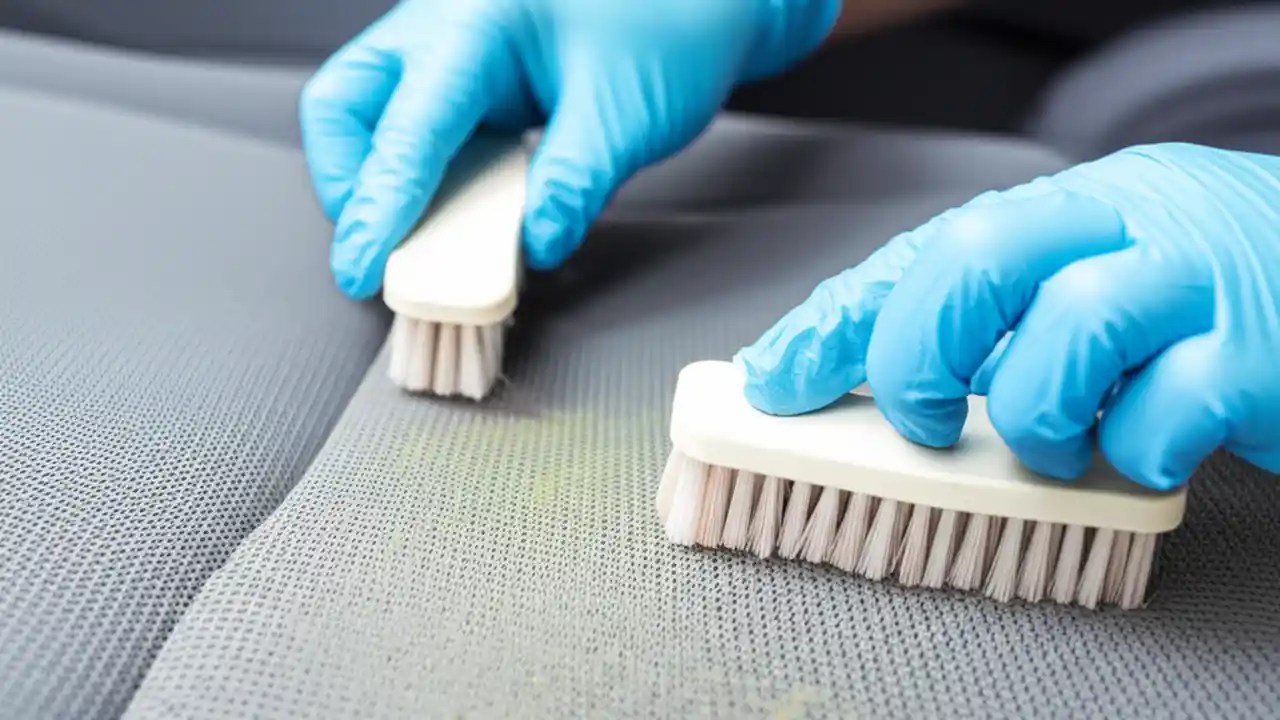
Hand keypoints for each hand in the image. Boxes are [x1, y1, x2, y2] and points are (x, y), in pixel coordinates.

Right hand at [300, 0, 840, 298]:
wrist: (707, 0)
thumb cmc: (672, 23)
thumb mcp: (625, 115)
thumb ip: (572, 184)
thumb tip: (532, 246)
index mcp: (478, 20)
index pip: (406, 126)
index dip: (378, 206)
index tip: (362, 267)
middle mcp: (447, 24)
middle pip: (347, 105)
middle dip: (352, 183)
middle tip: (379, 248)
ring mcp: (454, 49)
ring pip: (373, 116)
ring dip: (384, 183)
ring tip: (417, 241)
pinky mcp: (472, 78)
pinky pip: (420, 129)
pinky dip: (426, 178)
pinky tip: (456, 216)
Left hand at [736, 143, 1279, 489]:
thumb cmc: (1194, 294)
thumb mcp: (1077, 279)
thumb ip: (979, 320)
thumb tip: (838, 370)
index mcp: (1063, 211)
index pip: (922, 252)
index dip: (838, 320)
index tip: (778, 382)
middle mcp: (1119, 229)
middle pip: (977, 257)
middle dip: (918, 354)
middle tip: (925, 422)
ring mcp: (1189, 286)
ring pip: (1067, 334)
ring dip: (1035, 419)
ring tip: (1053, 444)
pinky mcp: (1254, 358)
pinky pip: (1162, 413)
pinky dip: (1131, 451)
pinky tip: (1142, 445)